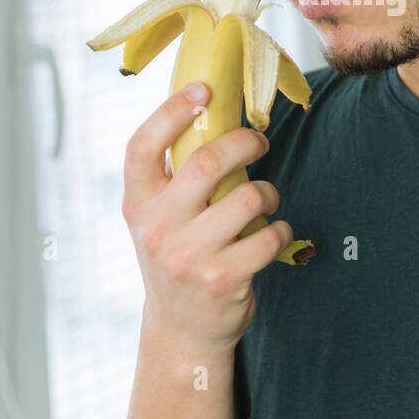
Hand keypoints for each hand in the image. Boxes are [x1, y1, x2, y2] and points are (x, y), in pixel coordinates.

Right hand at [122, 82, 292, 351]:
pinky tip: (273, 233)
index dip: (170, 112)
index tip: (203, 89)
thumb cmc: (178, 255)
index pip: (142, 147)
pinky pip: (268, 235)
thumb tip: (210, 109)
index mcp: (137, 204)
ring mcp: (187, 257)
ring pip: (246, 197)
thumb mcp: (158, 218)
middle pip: (205, 163)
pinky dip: (281, 228)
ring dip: (267, 191)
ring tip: (265, 198)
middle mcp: (156, 229)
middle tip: (259, 142)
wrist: (182, 330)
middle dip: (243, 143)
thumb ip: (173, 177)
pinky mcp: (222, 279)